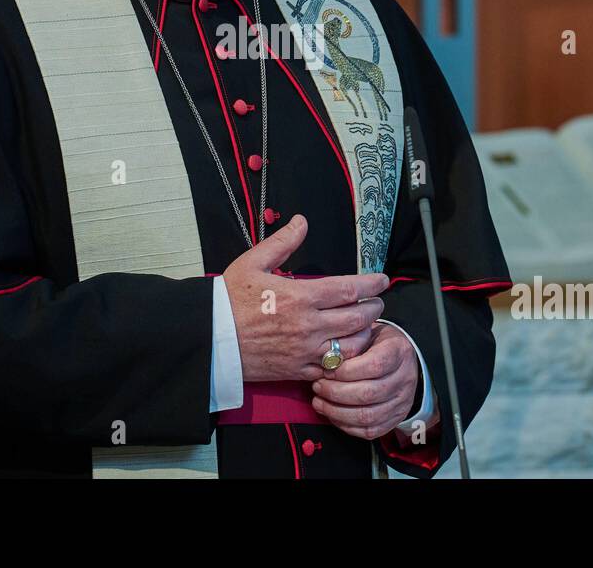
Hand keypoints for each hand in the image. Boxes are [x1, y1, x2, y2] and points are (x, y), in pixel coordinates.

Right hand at [224, 215, 388, 382]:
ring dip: (365, 334)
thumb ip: (282, 242)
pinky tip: (347, 351)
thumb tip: (301, 222)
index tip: (382, 280)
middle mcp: (308, 325)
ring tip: (366, 325)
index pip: (348, 289)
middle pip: (357, 318)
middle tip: (377, 302)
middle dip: (374, 308)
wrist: (210, 338)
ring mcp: (305, 351)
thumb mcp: (253, 262)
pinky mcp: (297, 370)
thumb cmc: (228, 300)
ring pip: (351, 346)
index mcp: (300, 296)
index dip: (371, 284)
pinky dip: (346, 360)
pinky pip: (332, 369)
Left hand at [309, 322, 423, 439]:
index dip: (346, 371)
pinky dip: (346, 425)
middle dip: (336, 392)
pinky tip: (331, 413)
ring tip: (319, 401)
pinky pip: (369, 430)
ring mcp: (402, 402)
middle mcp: (405, 378)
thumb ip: (350, 343)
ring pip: (367, 416)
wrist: (400, 360)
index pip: (374, 365)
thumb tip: (325, 358)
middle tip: (317, 385)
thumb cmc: (377, 344)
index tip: (327, 369)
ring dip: (337, 411)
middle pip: (369, 393)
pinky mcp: (395, 419)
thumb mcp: (368, 332)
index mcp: (399, 352)